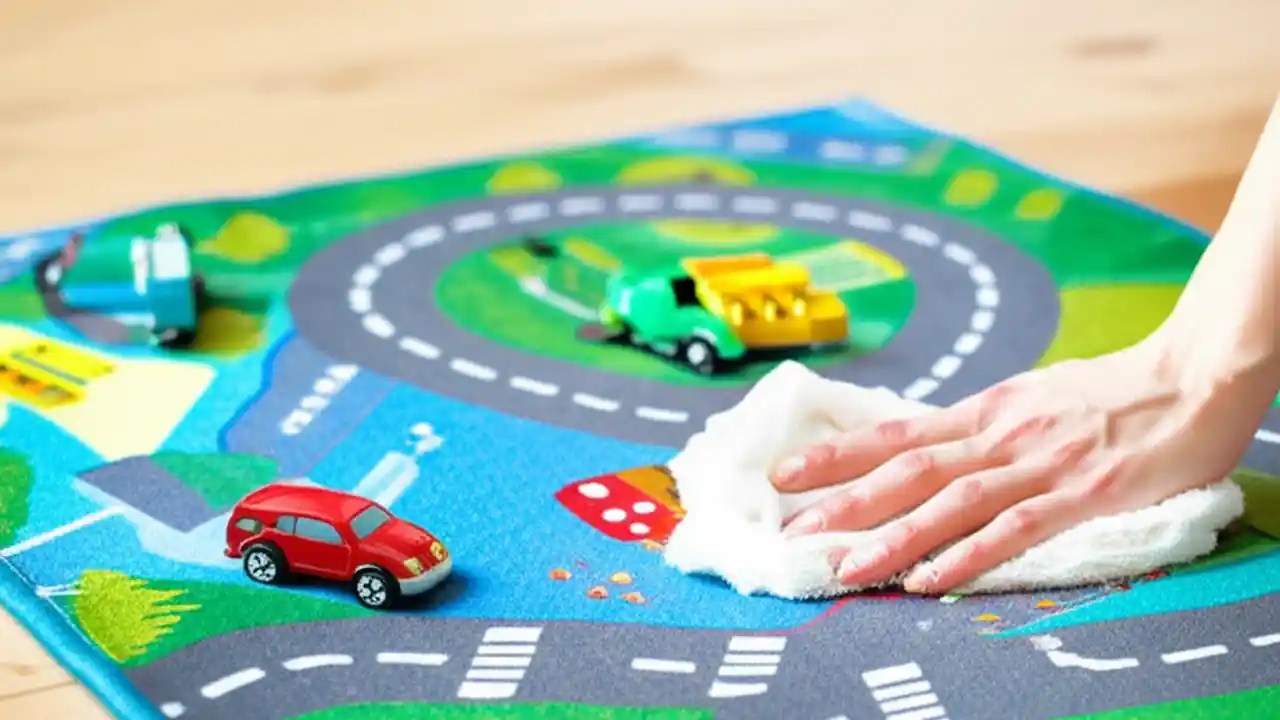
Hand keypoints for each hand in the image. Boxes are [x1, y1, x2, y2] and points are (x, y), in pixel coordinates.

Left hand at [771, 337, 1274, 594]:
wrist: (1193, 377)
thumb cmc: (1111, 392)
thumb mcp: (1031, 398)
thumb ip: (980, 426)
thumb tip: (924, 444)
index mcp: (986, 410)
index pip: (897, 432)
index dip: (838, 453)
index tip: (787, 471)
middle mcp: (1001, 434)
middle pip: (909, 468)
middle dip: (847, 499)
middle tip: (794, 528)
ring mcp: (1040, 465)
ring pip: (952, 502)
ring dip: (894, 535)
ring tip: (846, 566)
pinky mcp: (1082, 495)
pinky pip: (1015, 529)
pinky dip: (970, 555)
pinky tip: (932, 580)